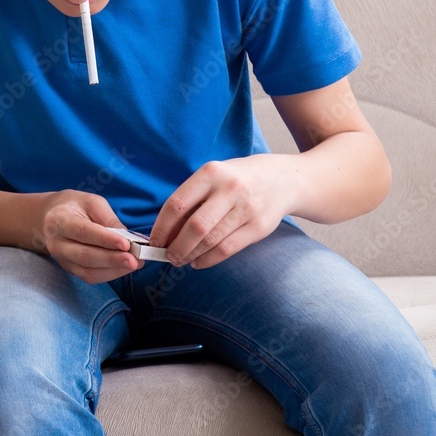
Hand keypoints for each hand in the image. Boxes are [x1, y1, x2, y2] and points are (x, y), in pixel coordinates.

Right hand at [39, 190, 142, 283]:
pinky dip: (109, 275)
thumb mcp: (92, 202)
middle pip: (85, 256)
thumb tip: (129, 240)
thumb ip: (109, 220)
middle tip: (135, 260)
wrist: (51, 217)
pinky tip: (123, 268)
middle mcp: (57, 243)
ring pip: (87, 271)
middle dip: (112, 259)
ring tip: (134, 264)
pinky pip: (89, 277)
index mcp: (60, 220)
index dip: (105, 240)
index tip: (126, 244)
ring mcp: (62, 259)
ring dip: (113, 270)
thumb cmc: (75, 206)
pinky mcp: (69, 268)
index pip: (83, 232)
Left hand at [150, 155, 295, 269]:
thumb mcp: (212, 177)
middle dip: (176, 246)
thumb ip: (191, 199)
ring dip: (190, 255)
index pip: (178, 204)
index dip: (162, 226)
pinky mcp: (259, 227)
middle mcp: (229, 189)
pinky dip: (208, 260)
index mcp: (211, 173)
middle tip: (166, 256)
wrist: (281, 179)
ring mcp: (246, 208)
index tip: (154, 241)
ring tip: (180, 260)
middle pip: (195, 226)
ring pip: (211, 240)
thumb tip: (166, 232)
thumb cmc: (235, 179)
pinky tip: (198, 262)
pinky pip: (227, 249)